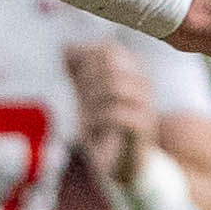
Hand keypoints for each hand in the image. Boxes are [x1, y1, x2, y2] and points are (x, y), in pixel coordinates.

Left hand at [65, 39, 158, 184]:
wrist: (121, 163)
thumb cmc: (103, 125)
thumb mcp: (86, 93)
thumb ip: (77, 69)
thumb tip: (65, 46)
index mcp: (132, 69)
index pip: (107, 49)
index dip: (84, 60)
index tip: (74, 79)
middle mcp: (142, 82)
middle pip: (111, 62)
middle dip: (87, 78)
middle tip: (80, 97)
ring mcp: (146, 104)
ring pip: (115, 86)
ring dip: (91, 100)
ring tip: (84, 114)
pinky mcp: (144, 127)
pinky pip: (119, 114)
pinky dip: (97, 119)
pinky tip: (89, 126)